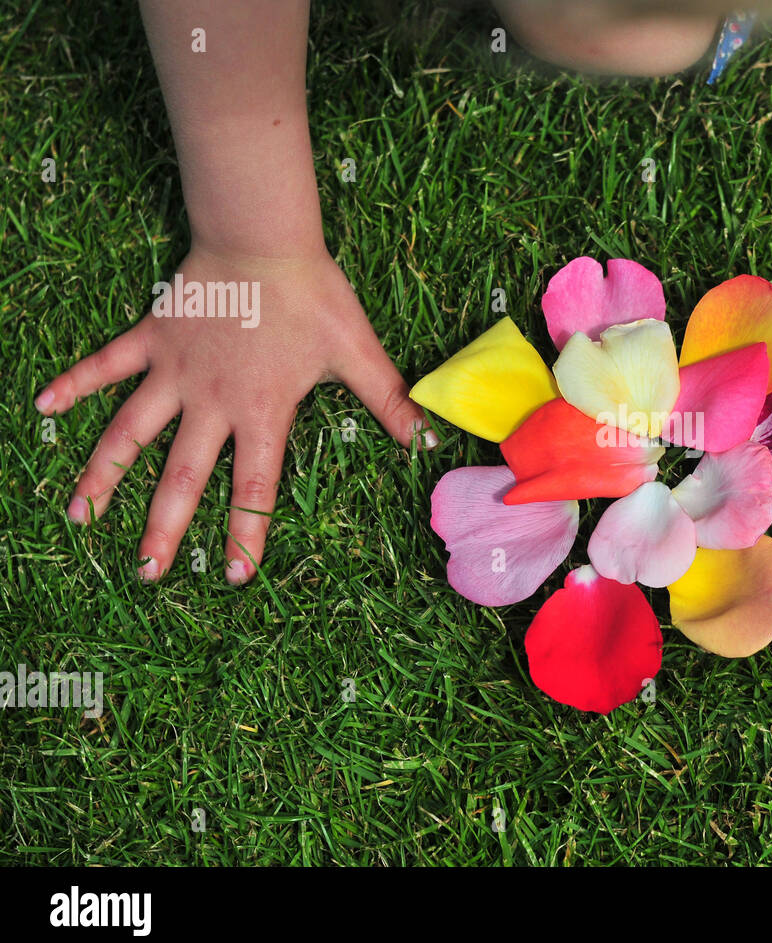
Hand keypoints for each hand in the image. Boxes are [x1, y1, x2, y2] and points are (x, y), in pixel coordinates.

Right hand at [36, 245, 435, 583]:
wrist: (263, 236)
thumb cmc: (314, 295)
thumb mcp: (359, 352)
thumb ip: (391, 401)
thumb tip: (429, 440)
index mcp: (262, 413)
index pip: (254, 488)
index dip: (247, 533)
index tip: (236, 575)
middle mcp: (211, 403)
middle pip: (183, 478)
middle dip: (165, 528)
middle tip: (148, 572)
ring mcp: (174, 372)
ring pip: (130, 433)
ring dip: (103, 474)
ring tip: (79, 516)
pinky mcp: (151, 337)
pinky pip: (104, 365)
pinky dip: (73, 384)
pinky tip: (40, 407)